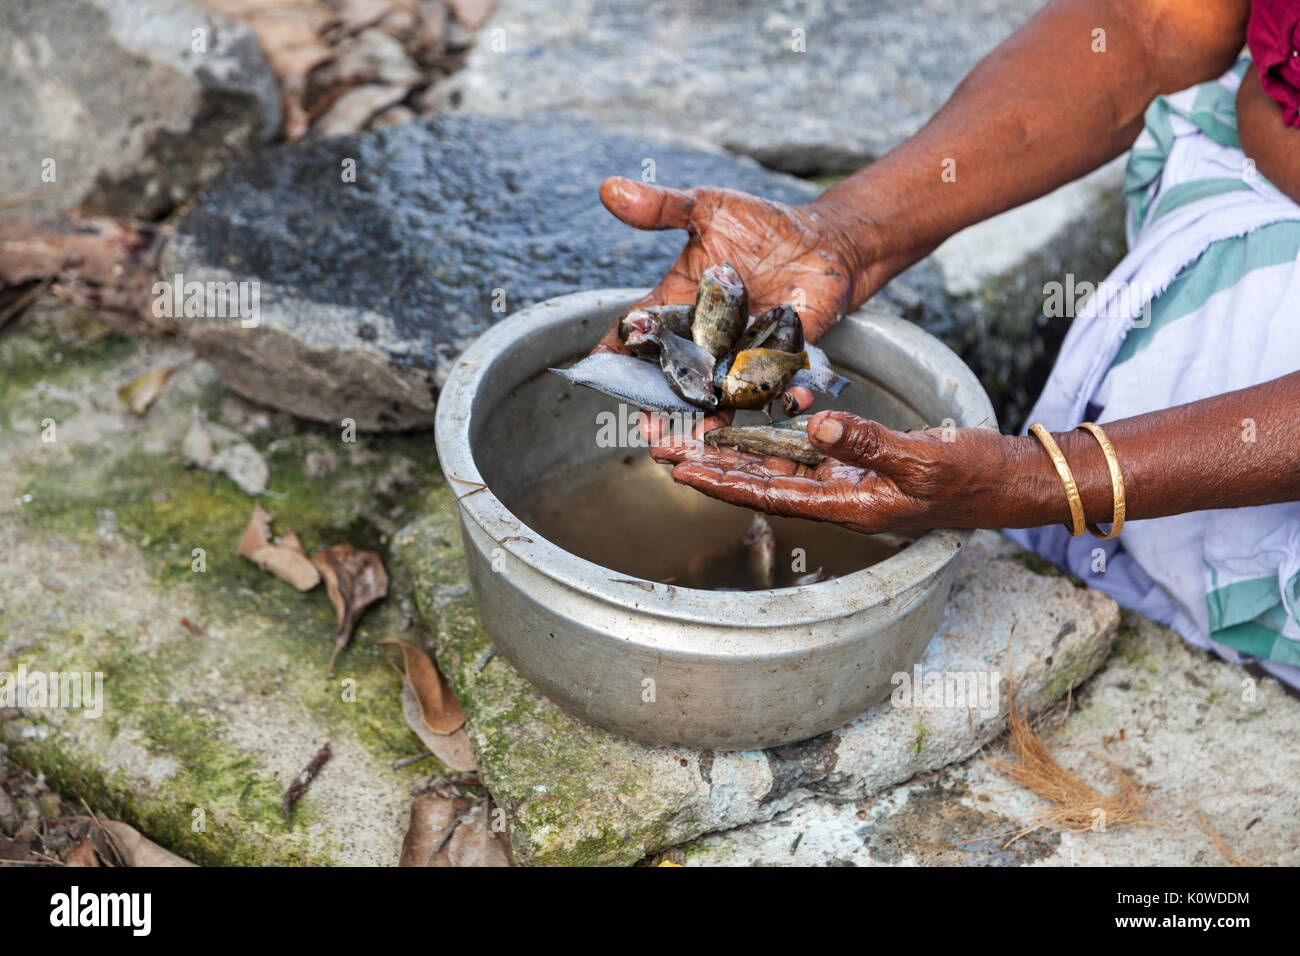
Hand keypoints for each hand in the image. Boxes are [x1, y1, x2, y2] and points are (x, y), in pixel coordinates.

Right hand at [593, 177, 864, 437]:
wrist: (823, 241)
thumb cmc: (761, 225)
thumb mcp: (707, 208)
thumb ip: (662, 208)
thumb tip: (608, 189)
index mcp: (678, 308)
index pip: (639, 337)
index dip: (615, 355)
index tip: (596, 373)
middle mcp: (706, 342)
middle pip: (672, 381)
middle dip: (657, 408)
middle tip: (645, 429)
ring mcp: (744, 356)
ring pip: (718, 399)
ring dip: (707, 423)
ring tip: (694, 442)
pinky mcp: (785, 361)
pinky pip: (784, 387)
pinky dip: (786, 397)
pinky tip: (784, 405)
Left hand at [650, 411, 1012, 533]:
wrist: (1009, 481)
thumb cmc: (975, 477)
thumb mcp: (926, 458)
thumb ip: (872, 443)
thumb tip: (818, 425)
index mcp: (850, 506)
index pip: (772, 495)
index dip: (724, 483)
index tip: (681, 469)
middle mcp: (840, 498)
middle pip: (761, 484)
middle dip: (711, 468)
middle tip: (662, 447)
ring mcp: (847, 482)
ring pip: (776, 470)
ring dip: (733, 455)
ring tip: (687, 437)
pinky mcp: (857, 466)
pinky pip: (801, 456)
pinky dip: (770, 444)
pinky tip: (743, 430)